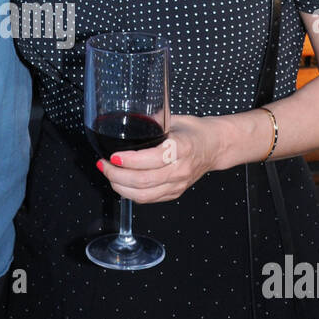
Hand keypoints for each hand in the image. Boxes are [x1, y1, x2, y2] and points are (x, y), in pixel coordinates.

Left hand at [97, 115, 223, 203]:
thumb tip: (128, 119)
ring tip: (108, 175)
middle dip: (117, 174)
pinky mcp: (174, 193)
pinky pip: (148, 199)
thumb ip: (153, 121)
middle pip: (144, 180)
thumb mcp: (175, 119)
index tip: (113, 155)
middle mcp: (180, 169)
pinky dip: (130, 193)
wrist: (215, 146)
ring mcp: (178, 184)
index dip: (130, 160)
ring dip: (120, 186)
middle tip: (103, 164)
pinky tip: (121, 184)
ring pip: (144, 194)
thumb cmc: (195, 131)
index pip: (153, 159)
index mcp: (182, 147)